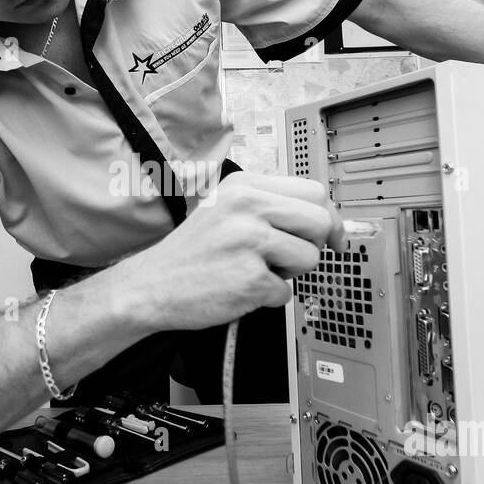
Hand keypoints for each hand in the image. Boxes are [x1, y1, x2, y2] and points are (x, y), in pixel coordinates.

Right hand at [119, 172, 344, 331]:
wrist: (150, 285)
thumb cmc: (192, 253)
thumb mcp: (225, 209)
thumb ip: (270, 207)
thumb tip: (325, 220)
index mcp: (244, 186)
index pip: (313, 191)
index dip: (329, 216)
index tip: (333, 235)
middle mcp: (248, 207)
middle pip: (320, 221)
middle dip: (315, 245)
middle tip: (292, 257)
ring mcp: (250, 242)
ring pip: (310, 258)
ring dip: (289, 273)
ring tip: (253, 270)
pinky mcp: (251, 278)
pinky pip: (285, 291)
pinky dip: (267, 297)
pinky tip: (239, 288)